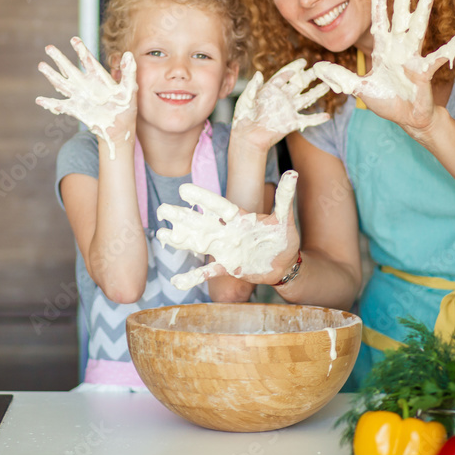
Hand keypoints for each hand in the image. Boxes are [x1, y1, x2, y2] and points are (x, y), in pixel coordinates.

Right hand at [36, 36, 136, 158]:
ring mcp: (79, 96)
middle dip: (59, 58)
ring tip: (41, 65)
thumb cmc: (125, 107)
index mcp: (99, 77)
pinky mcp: (76, 109)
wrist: (119, 127)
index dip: (80, 49)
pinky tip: (39, 100)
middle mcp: (86, 84)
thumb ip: (129, 72)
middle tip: (48, 47)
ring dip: (51, 75)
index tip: (74, 39)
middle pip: (70, 68)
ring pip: (62, 83)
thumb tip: (129, 54)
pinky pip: (61, 105)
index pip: (88, 60)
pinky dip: (50, 103)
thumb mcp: (129, 89)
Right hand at [156, 170, 300, 289]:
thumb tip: (292, 173)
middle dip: (181, 216)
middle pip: (200, 222)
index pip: (217, 206)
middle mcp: (226, 231)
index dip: (202, 199)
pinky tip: (176, 281)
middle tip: (161, 210)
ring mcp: (224, 249)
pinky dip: (192, 277)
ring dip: (180, 240)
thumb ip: (284, 197)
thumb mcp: (285, 218)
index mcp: (238, 218)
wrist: (284, 265)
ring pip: (198, 243)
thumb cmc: (283, 238)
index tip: (184, 190)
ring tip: (162, 234)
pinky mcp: (227, 267)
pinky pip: (207, 272)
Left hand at [232, 59, 330, 150]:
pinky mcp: (291, 123)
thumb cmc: (243, 118)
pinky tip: (327, 116)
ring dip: (317, 92)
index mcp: (271, 90)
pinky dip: (317, 119)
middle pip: (299, 84)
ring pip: (306, 98)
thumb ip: (252, 87)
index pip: (284, 75)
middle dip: (309, 76)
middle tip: (320, 68)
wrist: (247, 137)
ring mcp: (288, 110)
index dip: (294, 68)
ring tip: (328, 85)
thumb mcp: (245, 100)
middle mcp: (282, 98)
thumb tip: (258, 74)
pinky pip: (307, 120)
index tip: (303, 63)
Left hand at [312, 0, 454, 129]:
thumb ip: (340, 76)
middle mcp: (399, 49)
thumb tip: (318, 67)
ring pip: (418, 29)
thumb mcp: (358, 88)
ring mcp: (412, 58)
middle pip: (400, 18)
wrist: (406, 118)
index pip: (380, 22)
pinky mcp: (423, 72)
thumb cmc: (386, 101)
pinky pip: (436, 58)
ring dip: (423, 9)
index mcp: (383, 50)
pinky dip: (449, 48)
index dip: (380, 4)